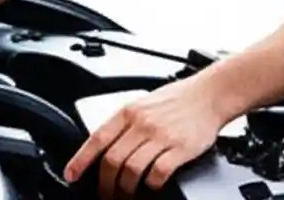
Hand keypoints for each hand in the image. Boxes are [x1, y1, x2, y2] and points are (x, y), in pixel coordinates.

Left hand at [63, 75, 234, 197]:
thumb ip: (125, 124)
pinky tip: (152, 184)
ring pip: (131, 170)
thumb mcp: (144, 103)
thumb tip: (103, 148)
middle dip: (105, 184)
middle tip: (106, 194)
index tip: (71, 175)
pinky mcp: (180, 148)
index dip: (81, 160)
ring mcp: (161, 136)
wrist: (211, 93)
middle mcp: (142, 123)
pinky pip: (158, 173)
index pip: (98, 138)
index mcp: (129, 111)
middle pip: (112, 160)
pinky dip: (152, 184)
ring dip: (126, 188)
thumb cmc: (178, 99)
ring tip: (127, 194)